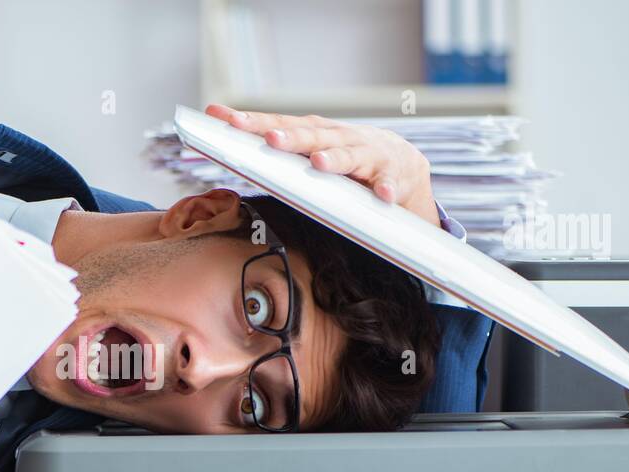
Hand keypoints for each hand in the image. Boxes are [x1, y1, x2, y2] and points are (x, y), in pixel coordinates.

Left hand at [205, 103, 440, 226]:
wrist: (403, 163)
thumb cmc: (348, 157)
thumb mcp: (314, 151)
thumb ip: (281, 153)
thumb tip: (234, 152)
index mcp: (316, 132)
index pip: (280, 124)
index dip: (253, 122)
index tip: (225, 119)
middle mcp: (340, 137)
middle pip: (312, 136)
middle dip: (291, 137)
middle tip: (271, 139)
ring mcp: (368, 154)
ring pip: (350, 156)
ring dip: (334, 159)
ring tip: (319, 163)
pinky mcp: (392, 176)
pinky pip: (388, 184)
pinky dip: (385, 188)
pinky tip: (380, 194)